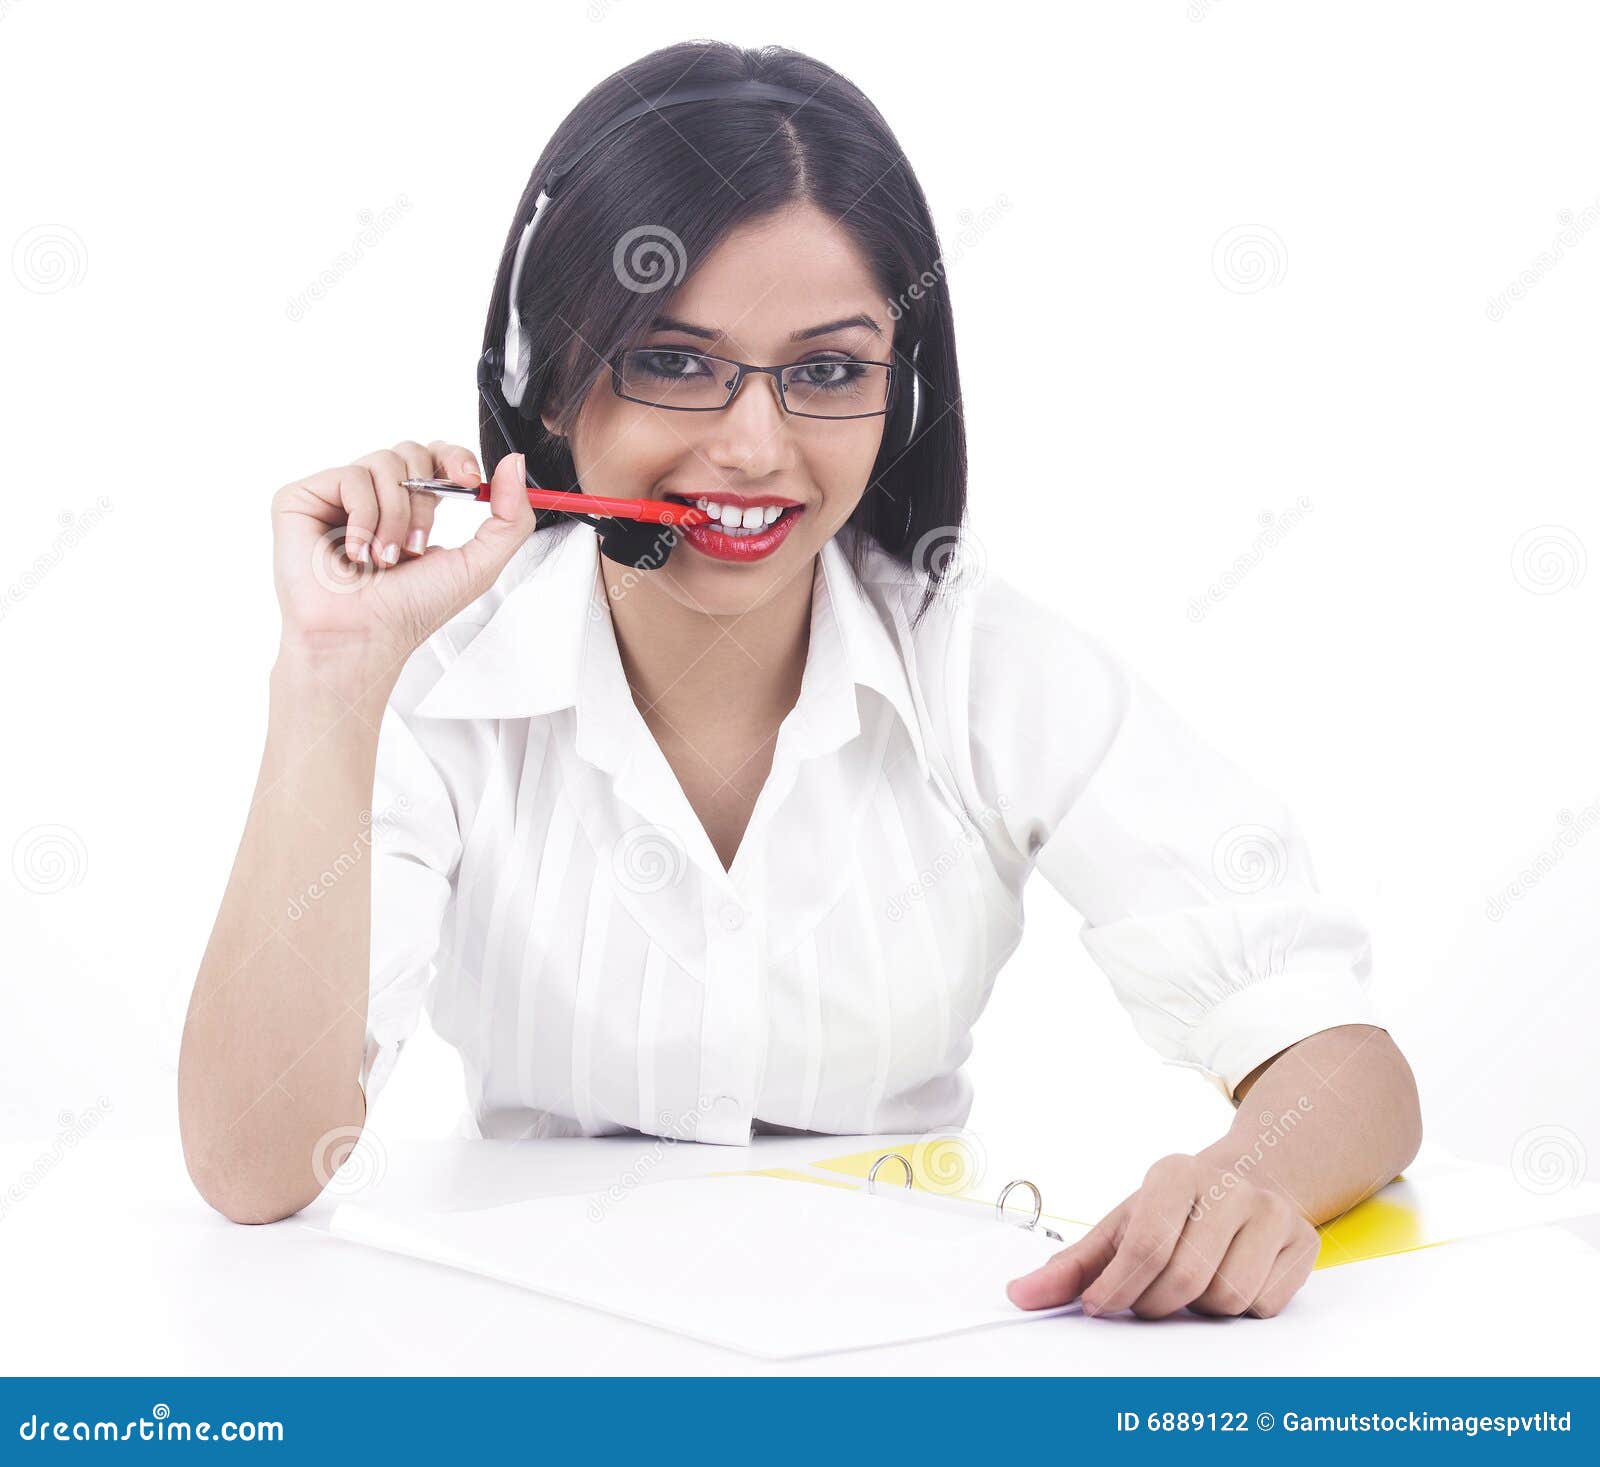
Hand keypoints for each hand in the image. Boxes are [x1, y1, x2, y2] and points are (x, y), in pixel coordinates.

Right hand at [271, 439, 537, 666]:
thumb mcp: (479, 565)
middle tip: (417, 544)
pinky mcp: (304, 498)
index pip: (437, 457)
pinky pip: (350, 476)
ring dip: (396, 517)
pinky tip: (355, 552)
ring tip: (385, 558)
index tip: (468, 481)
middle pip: (413, 451)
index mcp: (414, 508)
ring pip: (384, 462)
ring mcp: (337, 496)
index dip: (455, 458)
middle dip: (425, 500)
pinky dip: (364, 517)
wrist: (363, 636)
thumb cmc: (410, 610)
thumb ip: (510, 517)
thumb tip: (515, 464)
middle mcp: (376, 497)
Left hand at [1005, 1153, 1320, 1319]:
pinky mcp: (1305, 1243)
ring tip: (1191, 1280)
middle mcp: (1229, 1186)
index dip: (1118, 1287)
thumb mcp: (1123, 1224)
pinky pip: (1264, 1306)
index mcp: (1174, 1173)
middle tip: (1145, 1300)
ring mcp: (1272, 1212)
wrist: (1254, 1177)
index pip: (1146, 1243)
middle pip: (1186, 1278)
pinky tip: (1229, 1278)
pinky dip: (1239, 1309)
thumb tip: (1020, 1297)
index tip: (1098, 1306)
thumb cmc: (1176, 1209)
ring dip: (1199, 1308)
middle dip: (1155, 1304)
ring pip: (1227, 1298)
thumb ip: (1073, 1265)